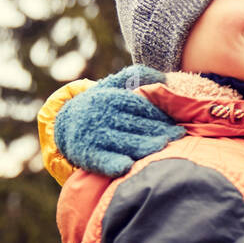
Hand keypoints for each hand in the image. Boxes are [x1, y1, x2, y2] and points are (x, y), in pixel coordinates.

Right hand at [53, 64, 183, 176]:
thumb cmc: (98, 105)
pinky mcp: (87, 154)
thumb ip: (134, 76)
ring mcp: (94, 135)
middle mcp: (101, 115)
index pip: (140, 106)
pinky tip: (127, 166)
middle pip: (136, 124)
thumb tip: (163, 76)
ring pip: (124, 141)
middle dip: (159, 129)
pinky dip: (114, 164)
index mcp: (110, 98)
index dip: (161, 114)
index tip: (178, 121)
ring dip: (144, 145)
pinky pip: (102, 160)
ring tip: (163, 146)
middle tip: (179, 135)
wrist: (64, 124)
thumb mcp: (111, 86)